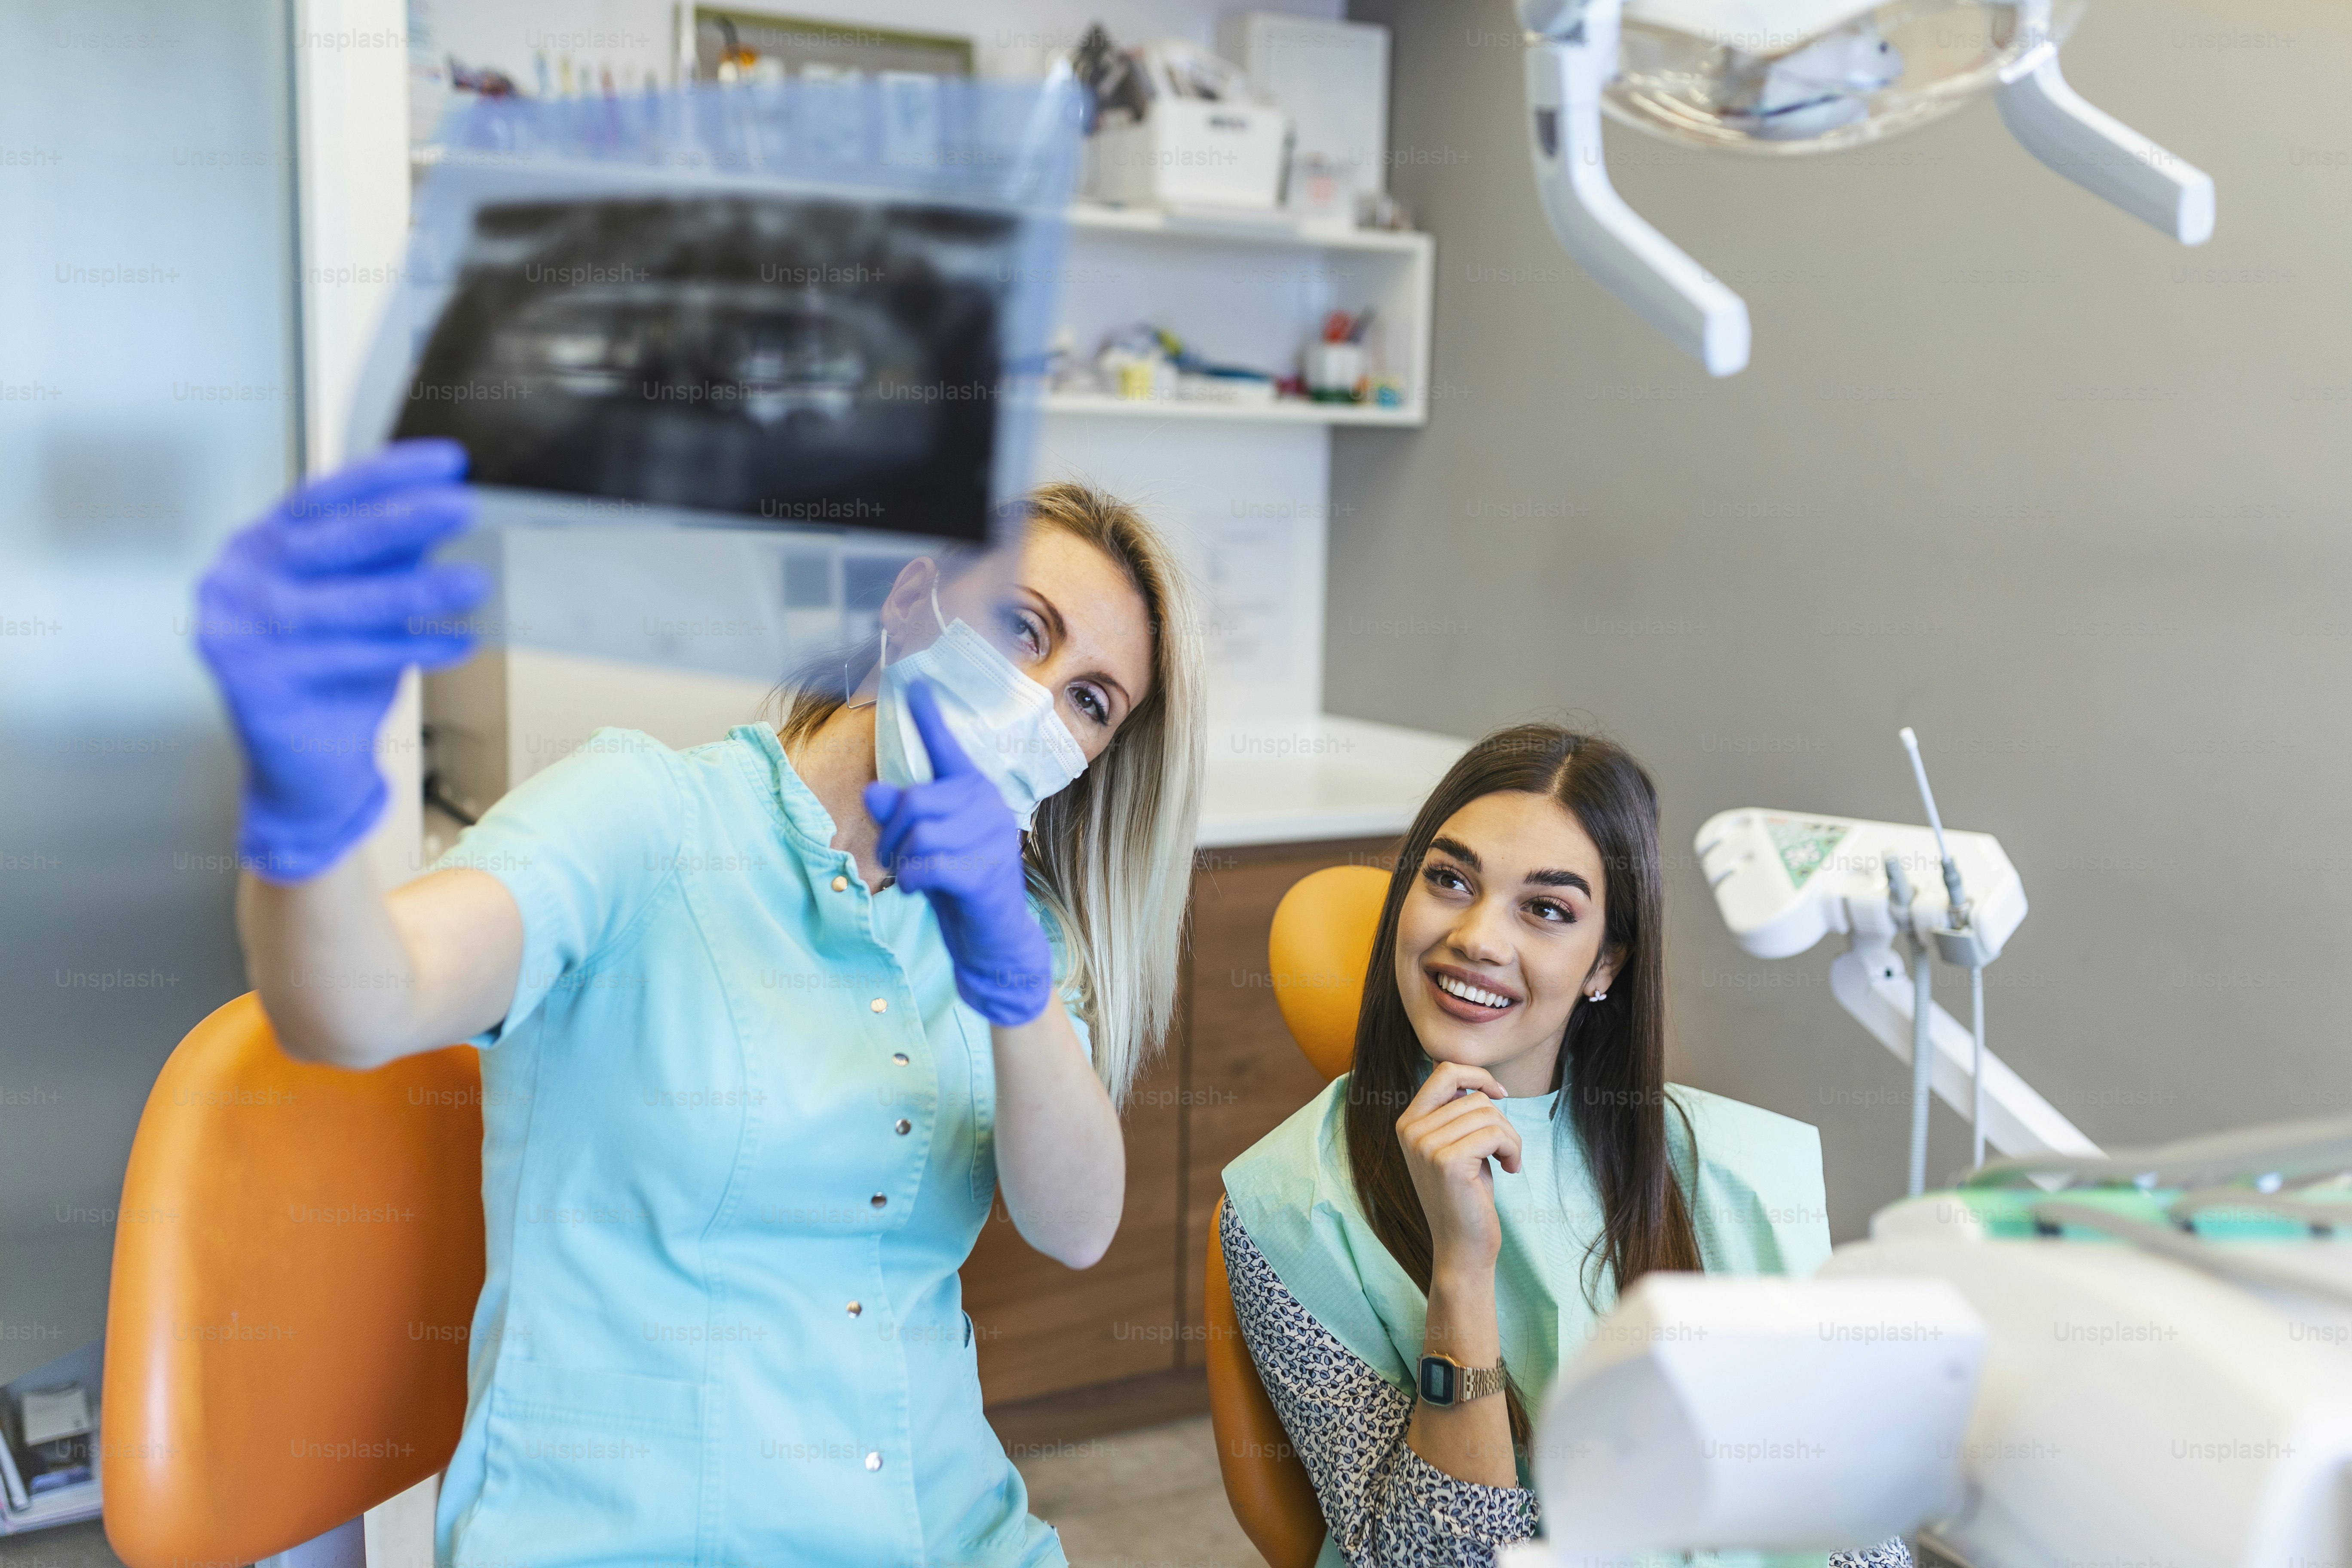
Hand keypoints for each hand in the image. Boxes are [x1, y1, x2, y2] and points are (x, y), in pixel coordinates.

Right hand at [195, 440, 485, 882]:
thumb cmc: (338, 672)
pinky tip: (459, 643)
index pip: (324, 495)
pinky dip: (409, 650)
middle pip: (331, 541)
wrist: (304, 768)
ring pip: (344, 603)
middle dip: (403, 522)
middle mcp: (236, 578)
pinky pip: (346, 658)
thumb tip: (455, 515)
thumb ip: (390, 562)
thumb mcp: (366, 604)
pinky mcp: (251, 682)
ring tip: (477, 581)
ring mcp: (235, 629)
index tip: (448, 461)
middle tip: (464, 508)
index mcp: (261, 544)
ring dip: (418, 592)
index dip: (386, 475)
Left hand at [863, 681, 1053, 1026]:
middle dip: (891, 833)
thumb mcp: (922, 844)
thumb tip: (873, 790)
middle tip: (893, 858)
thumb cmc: (957, 882)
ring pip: (918, 833)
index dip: (929, 717)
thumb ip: (900, 815)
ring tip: (910, 875)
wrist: (995, 936)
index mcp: (973, 790)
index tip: (914, 683)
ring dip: (901, 860)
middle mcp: (988, 804)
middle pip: (914, 800)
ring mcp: (991, 838)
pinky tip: (921, 889)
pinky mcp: (985, 872)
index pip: (947, 747)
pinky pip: (927, 865)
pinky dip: (913, 880)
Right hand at [1397, 1061, 1522, 1282]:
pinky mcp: (1446, 1162)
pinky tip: (1510, 1170)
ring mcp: (1425, 1145)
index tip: (1499, 1094)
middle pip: (1473, 1096)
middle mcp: (1410, 1130)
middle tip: (1505, 1150)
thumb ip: (1453, 1112)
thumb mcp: (1454, 1145)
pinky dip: (1512, 1150)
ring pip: (1487, 1114)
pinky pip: (1494, 1134)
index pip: (1444, 1071)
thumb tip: (1465, 1074)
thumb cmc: (1466, 1195)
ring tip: (1508, 1162)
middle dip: (1500, 1120)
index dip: (1477, 1075)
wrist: (1462, 1247)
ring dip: (1509, 1138)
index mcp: (1408, 1122)